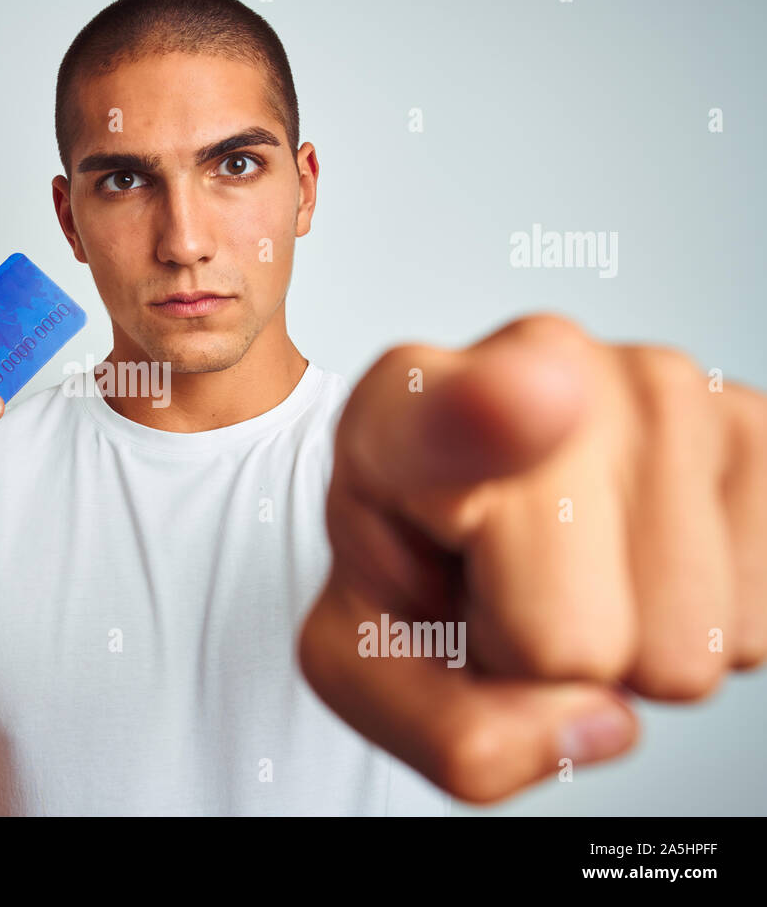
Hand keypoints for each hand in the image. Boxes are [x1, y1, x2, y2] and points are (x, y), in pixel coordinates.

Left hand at [297, 313, 765, 802]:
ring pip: (682, 648)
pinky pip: (758, 628)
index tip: (528, 397)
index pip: (457, 413)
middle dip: (538, 655)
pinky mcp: (753, 428)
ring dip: (621, 640)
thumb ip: (448, 730)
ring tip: (558, 567)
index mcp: (401, 411)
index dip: (492, 418)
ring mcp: (660, 386)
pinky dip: (695, 624)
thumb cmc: (409, 567)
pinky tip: (629, 558)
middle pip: (573, 637)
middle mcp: (539, 359)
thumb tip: (603, 717)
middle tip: (498, 585)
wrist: (466, 505)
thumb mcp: (362, 666)